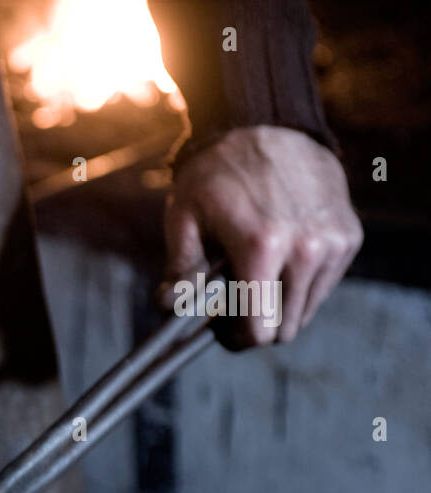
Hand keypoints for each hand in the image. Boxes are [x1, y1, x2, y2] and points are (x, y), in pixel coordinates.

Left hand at [163, 126, 362, 348]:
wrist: (267, 126)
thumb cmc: (217, 176)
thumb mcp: (183, 220)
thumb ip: (179, 273)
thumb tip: (170, 311)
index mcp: (262, 247)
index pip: (259, 330)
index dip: (236, 339)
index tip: (221, 331)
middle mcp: (306, 248)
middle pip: (284, 328)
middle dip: (255, 323)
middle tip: (233, 301)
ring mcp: (332, 244)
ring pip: (304, 312)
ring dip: (278, 304)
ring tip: (255, 273)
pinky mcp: (348, 238)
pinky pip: (322, 287)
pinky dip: (300, 284)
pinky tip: (280, 256)